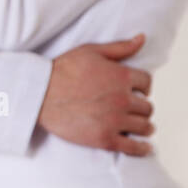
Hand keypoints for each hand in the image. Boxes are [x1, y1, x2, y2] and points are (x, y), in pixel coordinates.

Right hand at [39, 34, 154, 155]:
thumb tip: (142, 38)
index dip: (143, 87)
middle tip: (134, 110)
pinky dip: (143, 149)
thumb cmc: (62, 70)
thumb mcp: (91, 51)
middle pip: (147, 106)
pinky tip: (145, 148)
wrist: (40, 94)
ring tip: (141, 127)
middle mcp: (122, 99)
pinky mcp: (104, 139)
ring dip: (144, 126)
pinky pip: (133, 147)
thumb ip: (120, 47)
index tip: (138, 92)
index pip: (147, 83)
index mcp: (121, 76)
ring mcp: (114, 121)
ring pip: (144, 126)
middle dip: (141, 107)